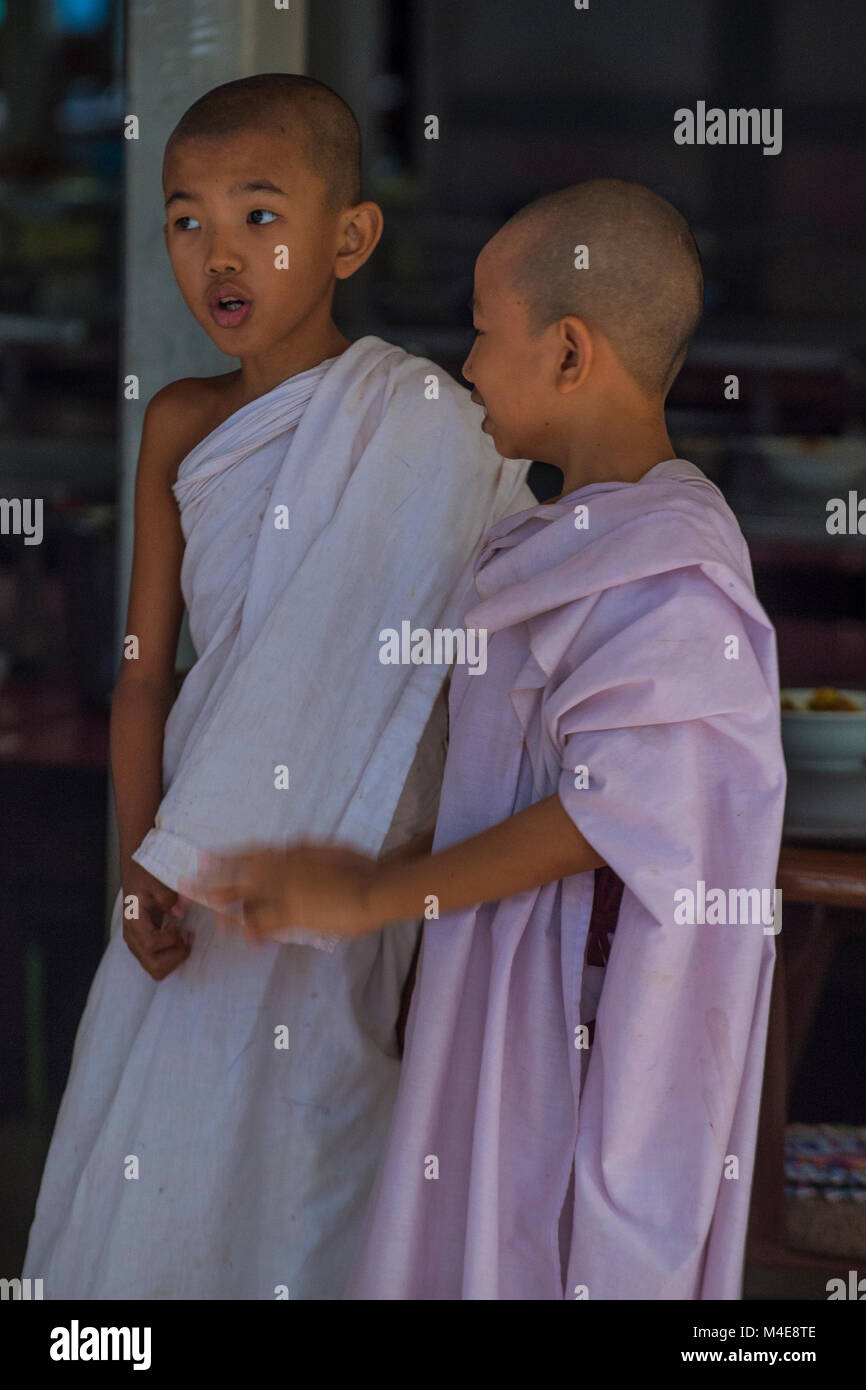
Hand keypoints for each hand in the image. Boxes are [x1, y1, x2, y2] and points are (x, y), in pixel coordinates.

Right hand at [121, 858, 191, 979]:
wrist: (136, 876)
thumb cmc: (146, 876)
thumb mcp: (156, 878)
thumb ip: (166, 894)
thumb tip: (178, 913)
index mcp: (133, 920)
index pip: (150, 943)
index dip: (170, 938)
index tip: (179, 925)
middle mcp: (132, 937)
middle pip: (154, 966)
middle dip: (176, 955)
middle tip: (186, 936)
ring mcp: (137, 945)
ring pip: (156, 970)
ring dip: (175, 958)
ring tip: (184, 938)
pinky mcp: (143, 947)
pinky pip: (158, 964)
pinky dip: (173, 957)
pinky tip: (179, 939)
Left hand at [180, 843, 379, 943]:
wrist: (374, 888)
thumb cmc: (361, 867)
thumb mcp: (329, 850)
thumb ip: (307, 852)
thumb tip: (294, 851)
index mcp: (291, 851)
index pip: (250, 852)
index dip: (226, 856)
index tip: (205, 857)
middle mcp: (282, 868)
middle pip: (238, 872)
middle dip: (211, 878)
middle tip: (186, 882)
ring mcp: (285, 891)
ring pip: (246, 899)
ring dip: (227, 907)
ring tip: (212, 916)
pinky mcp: (293, 913)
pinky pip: (265, 923)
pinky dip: (254, 931)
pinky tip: (246, 939)